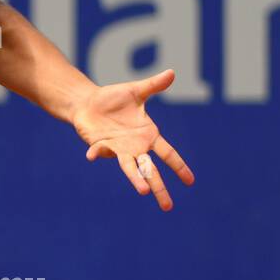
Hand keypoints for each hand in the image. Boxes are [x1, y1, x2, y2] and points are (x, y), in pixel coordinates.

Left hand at [70, 68, 195, 210]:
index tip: (191, 181)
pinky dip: (98, 153)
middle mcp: (136, 146)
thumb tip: (172, 72)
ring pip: (130, 168)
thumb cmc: (113, 98)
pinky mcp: (101, 145)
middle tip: (168, 207)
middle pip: (152, 170)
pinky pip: (101, 152)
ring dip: (136, 179)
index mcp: (149, 135)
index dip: (179, 166)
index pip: (168, 154)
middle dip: (160, 187)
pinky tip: (92, 155)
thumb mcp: (136, 91)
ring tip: (144, 191)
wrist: (87, 102)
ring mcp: (119, 148)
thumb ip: (153, 85)